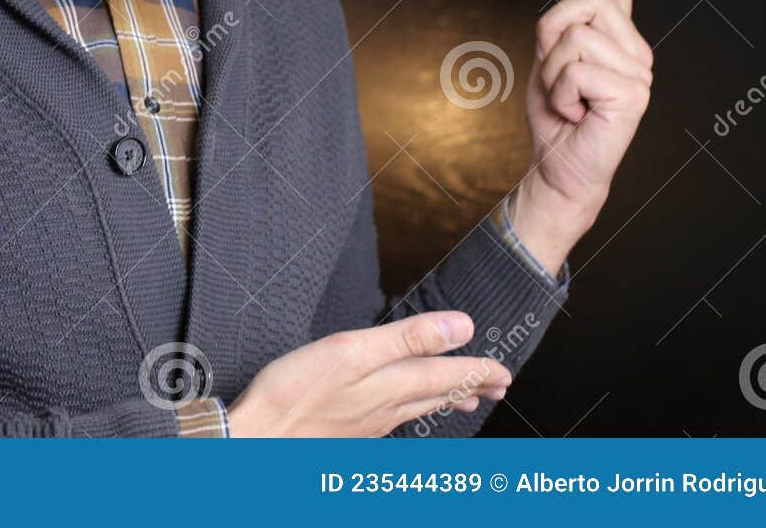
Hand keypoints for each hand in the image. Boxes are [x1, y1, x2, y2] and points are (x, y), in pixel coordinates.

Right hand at [227, 311, 510, 436]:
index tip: (504, 371)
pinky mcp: (349, 430)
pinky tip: (404, 410)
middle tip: (498, 385)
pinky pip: (395, 418)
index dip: (478, 369)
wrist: (261, 438)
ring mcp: (368, 422)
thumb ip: (408, 338)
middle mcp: (386, 407)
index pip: (447, 374)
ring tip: (465, 398)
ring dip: (445, 398)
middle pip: (437, 394)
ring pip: (418, 408)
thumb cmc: (296, 392)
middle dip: (470, 386)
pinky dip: (414, 409)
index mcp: (392, 383)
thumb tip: (462, 327)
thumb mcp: (353, 351)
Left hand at [513, 0, 653, 273]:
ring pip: (576, 37)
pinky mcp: (633, 95)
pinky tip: (574, 113)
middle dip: (551, 32)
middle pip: (589, 2)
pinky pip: (576, 71)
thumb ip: (562, 22)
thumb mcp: (549, 56)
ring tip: (566, 98)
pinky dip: (559, 93)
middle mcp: (637, 51)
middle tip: (554, 71)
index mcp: (620, 37)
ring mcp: (640, 73)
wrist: (558, 166)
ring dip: (552, 70)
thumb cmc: (555, 113)